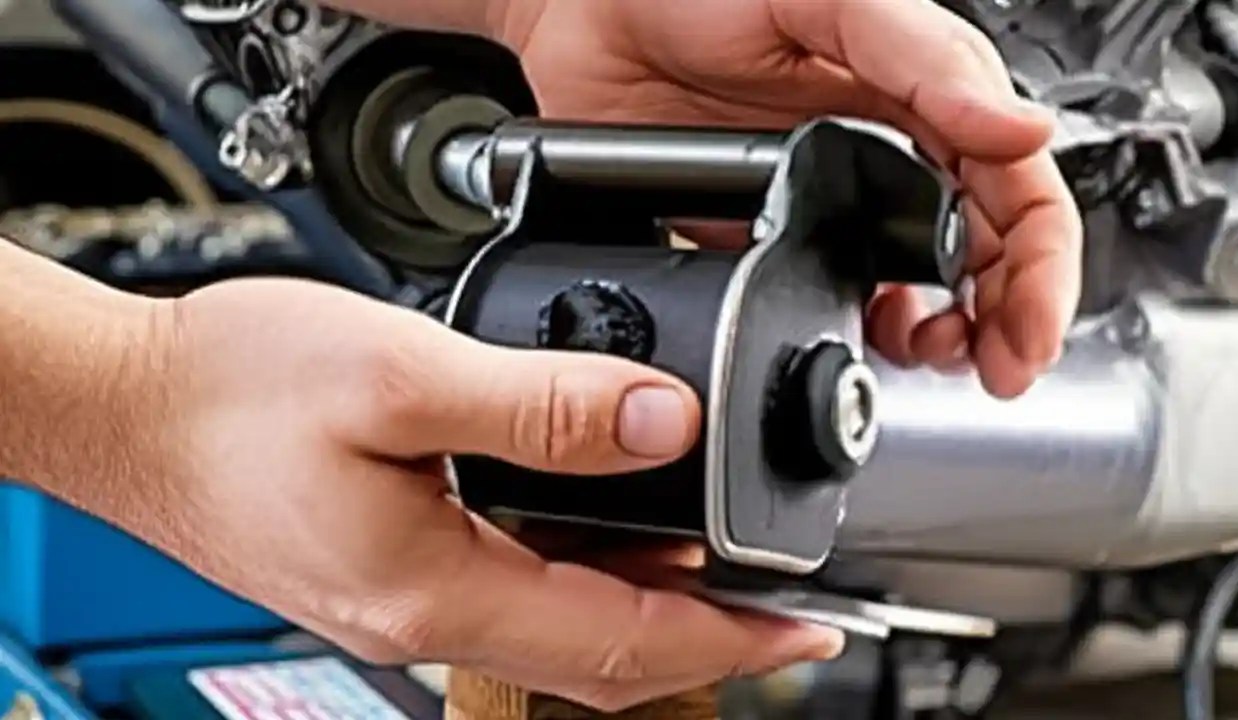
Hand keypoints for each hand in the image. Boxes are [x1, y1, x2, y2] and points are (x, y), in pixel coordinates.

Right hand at [96, 279, 840, 711]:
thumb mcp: (398, 374)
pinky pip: (520, 593)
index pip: (625, 642)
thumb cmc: (231, 394)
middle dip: (711, 638)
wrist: (132, 408)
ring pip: (566, 627)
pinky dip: (587, 576)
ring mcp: (408, 601)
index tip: (810, 631)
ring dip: (653, 606)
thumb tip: (660, 423)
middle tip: (785, 605)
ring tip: (722, 564)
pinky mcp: (394, 570)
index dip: (733, 641)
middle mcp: (428, 616)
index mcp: (438, 587)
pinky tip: (614, 533)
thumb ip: (541, 404)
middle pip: (606, 656)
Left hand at [476, 0, 1081, 397]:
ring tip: (937, 356)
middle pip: (987, 245)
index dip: (1040, 262)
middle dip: (1009, 314)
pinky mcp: (775, 230)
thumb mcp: (827, 1)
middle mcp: (890, 145)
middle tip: (999, 366)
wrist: (585, 17)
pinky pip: (842, 291)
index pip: (1017, 183)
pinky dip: (871, 328)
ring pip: (926, 280)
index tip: (1029, 327)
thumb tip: (1018, 126)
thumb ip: (925, 57)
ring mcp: (835, 194)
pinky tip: (872, 338)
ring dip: (950, 331)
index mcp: (923, 88)